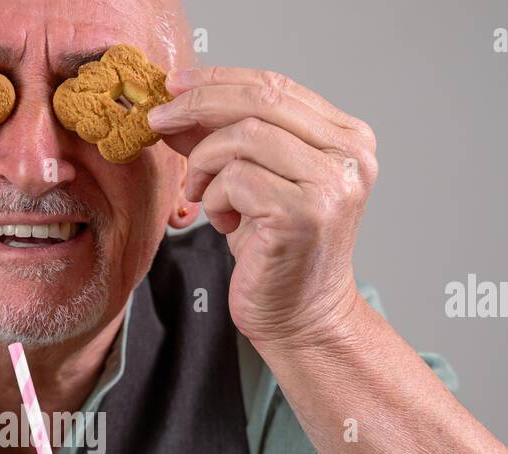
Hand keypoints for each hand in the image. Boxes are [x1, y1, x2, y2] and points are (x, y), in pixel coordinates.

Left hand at [147, 67, 377, 350]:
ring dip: (205, 164)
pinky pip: (235, 179)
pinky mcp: (302, 215)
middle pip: (260, 101)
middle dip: (198, 104)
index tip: (173, 86)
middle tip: (158, 119)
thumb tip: (176, 106)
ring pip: (243, 137)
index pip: (276, 86)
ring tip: (201, 194)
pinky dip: (213, 198)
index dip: (218, 80)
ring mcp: (330, 185)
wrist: (302, 319)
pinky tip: (221, 222)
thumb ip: (225, 141)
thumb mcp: (251, 185)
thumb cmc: (278, 255)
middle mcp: (349, 155)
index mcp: (347, 138)